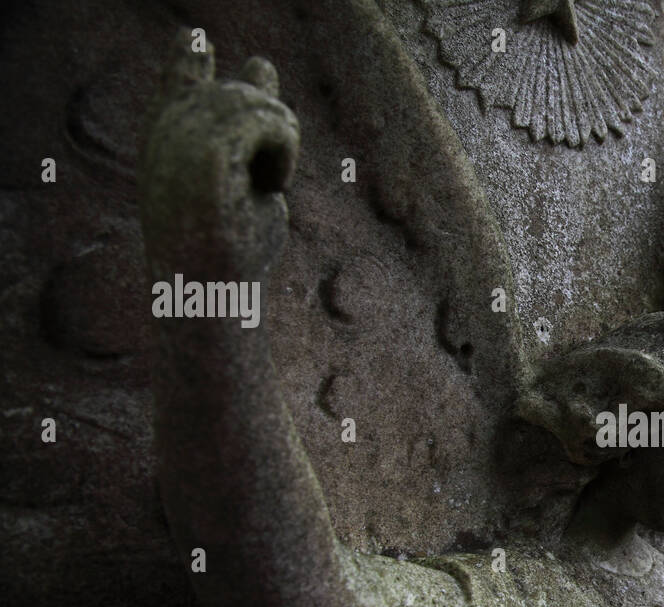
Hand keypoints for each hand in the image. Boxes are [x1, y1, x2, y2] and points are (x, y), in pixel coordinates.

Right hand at [139, 29, 299, 281]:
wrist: (213, 294)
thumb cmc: (232, 247)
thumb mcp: (245, 175)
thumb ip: (250, 125)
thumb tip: (260, 64)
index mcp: (167, 139)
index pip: (178, 83)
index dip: (189, 61)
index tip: (194, 40)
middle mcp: (165, 132)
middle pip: (233, 93)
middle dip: (270, 122)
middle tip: (274, 174)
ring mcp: (180, 139)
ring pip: (252, 101)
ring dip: (281, 139)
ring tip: (273, 179)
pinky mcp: (204, 153)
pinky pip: (264, 120)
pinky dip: (283, 149)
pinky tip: (272, 185)